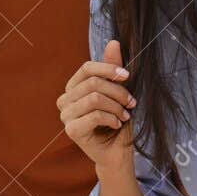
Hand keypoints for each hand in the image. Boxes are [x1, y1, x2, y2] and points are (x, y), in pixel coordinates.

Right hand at [58, 40, 134, 176]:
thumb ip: (112, 69)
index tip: (127, 75)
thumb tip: (113, 42)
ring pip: (94, 98)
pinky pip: (94, 115)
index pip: (86, 68)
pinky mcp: (71, 130)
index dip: (107, 68)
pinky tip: (117, 124)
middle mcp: (65, 100)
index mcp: (73, 87)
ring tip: (125, 115)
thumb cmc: (117, 120)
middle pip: (92, 83)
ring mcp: (66, 116)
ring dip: (116, 106)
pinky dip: (111, 118)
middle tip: (131, 102)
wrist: (118, 152)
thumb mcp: (118, 91)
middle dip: (117, 91)